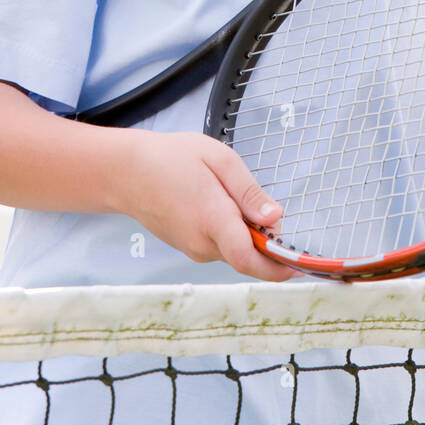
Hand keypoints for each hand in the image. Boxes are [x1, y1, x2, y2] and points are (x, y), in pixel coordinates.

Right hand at [117, 130, 297, 281]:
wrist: (125, 172)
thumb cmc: (170, 158)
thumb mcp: (218, 159)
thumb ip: (249, 191)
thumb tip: (276, 217)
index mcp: (213, 219)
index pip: (250, 259)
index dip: (279, 267)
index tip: (300, 264)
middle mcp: (202, 242)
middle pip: (248, 258)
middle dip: (266, 243)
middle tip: (265, 212)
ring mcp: (192, 249)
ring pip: (234, 251)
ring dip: (246, 235)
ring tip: (232, 197)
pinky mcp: (187, 247)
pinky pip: (219, 246)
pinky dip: (229, 233)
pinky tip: (218, 205)